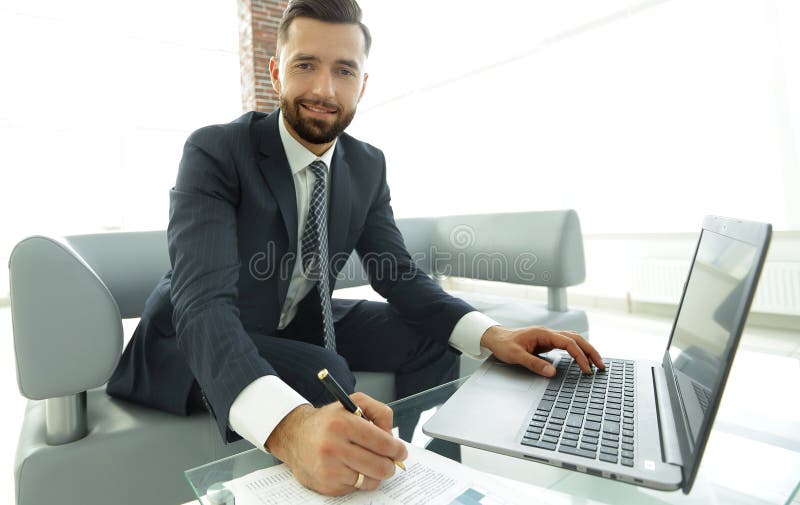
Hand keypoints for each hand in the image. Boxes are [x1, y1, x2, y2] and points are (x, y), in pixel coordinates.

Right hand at [265, 392, 406, 495]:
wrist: (295, 436)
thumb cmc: (328, 421)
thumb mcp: (353, 403)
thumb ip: (379, 412)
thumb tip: (392, 436)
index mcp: (342, 424)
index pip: (382, 442)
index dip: (397, 449)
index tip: (400, 451)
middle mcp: (333, 447)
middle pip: (380, 466)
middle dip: (390, 464)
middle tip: (389, 461)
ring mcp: (329, 469)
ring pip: (370, 481)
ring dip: (374, 473)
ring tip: (368, 462)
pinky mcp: (327, 486)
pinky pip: (356, 488)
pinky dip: (358, 480)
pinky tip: (350, 468)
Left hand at [480, 325, 604, 376]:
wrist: (496, 337)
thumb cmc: (504, 345)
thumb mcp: (516, 356)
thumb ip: (534, 363)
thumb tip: (552, 373)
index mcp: (543, 334)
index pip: (569, 343)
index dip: (580, 356)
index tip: (586, 369)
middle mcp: (549, 333)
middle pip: (576, 339)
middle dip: (590, 351)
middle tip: (601, 366)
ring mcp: (549, 336)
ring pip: (574, 339)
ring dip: (586, 350)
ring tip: (596, 363)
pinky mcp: (547, 341)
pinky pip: (568, 344)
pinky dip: (578, 350)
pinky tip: (582, 358)